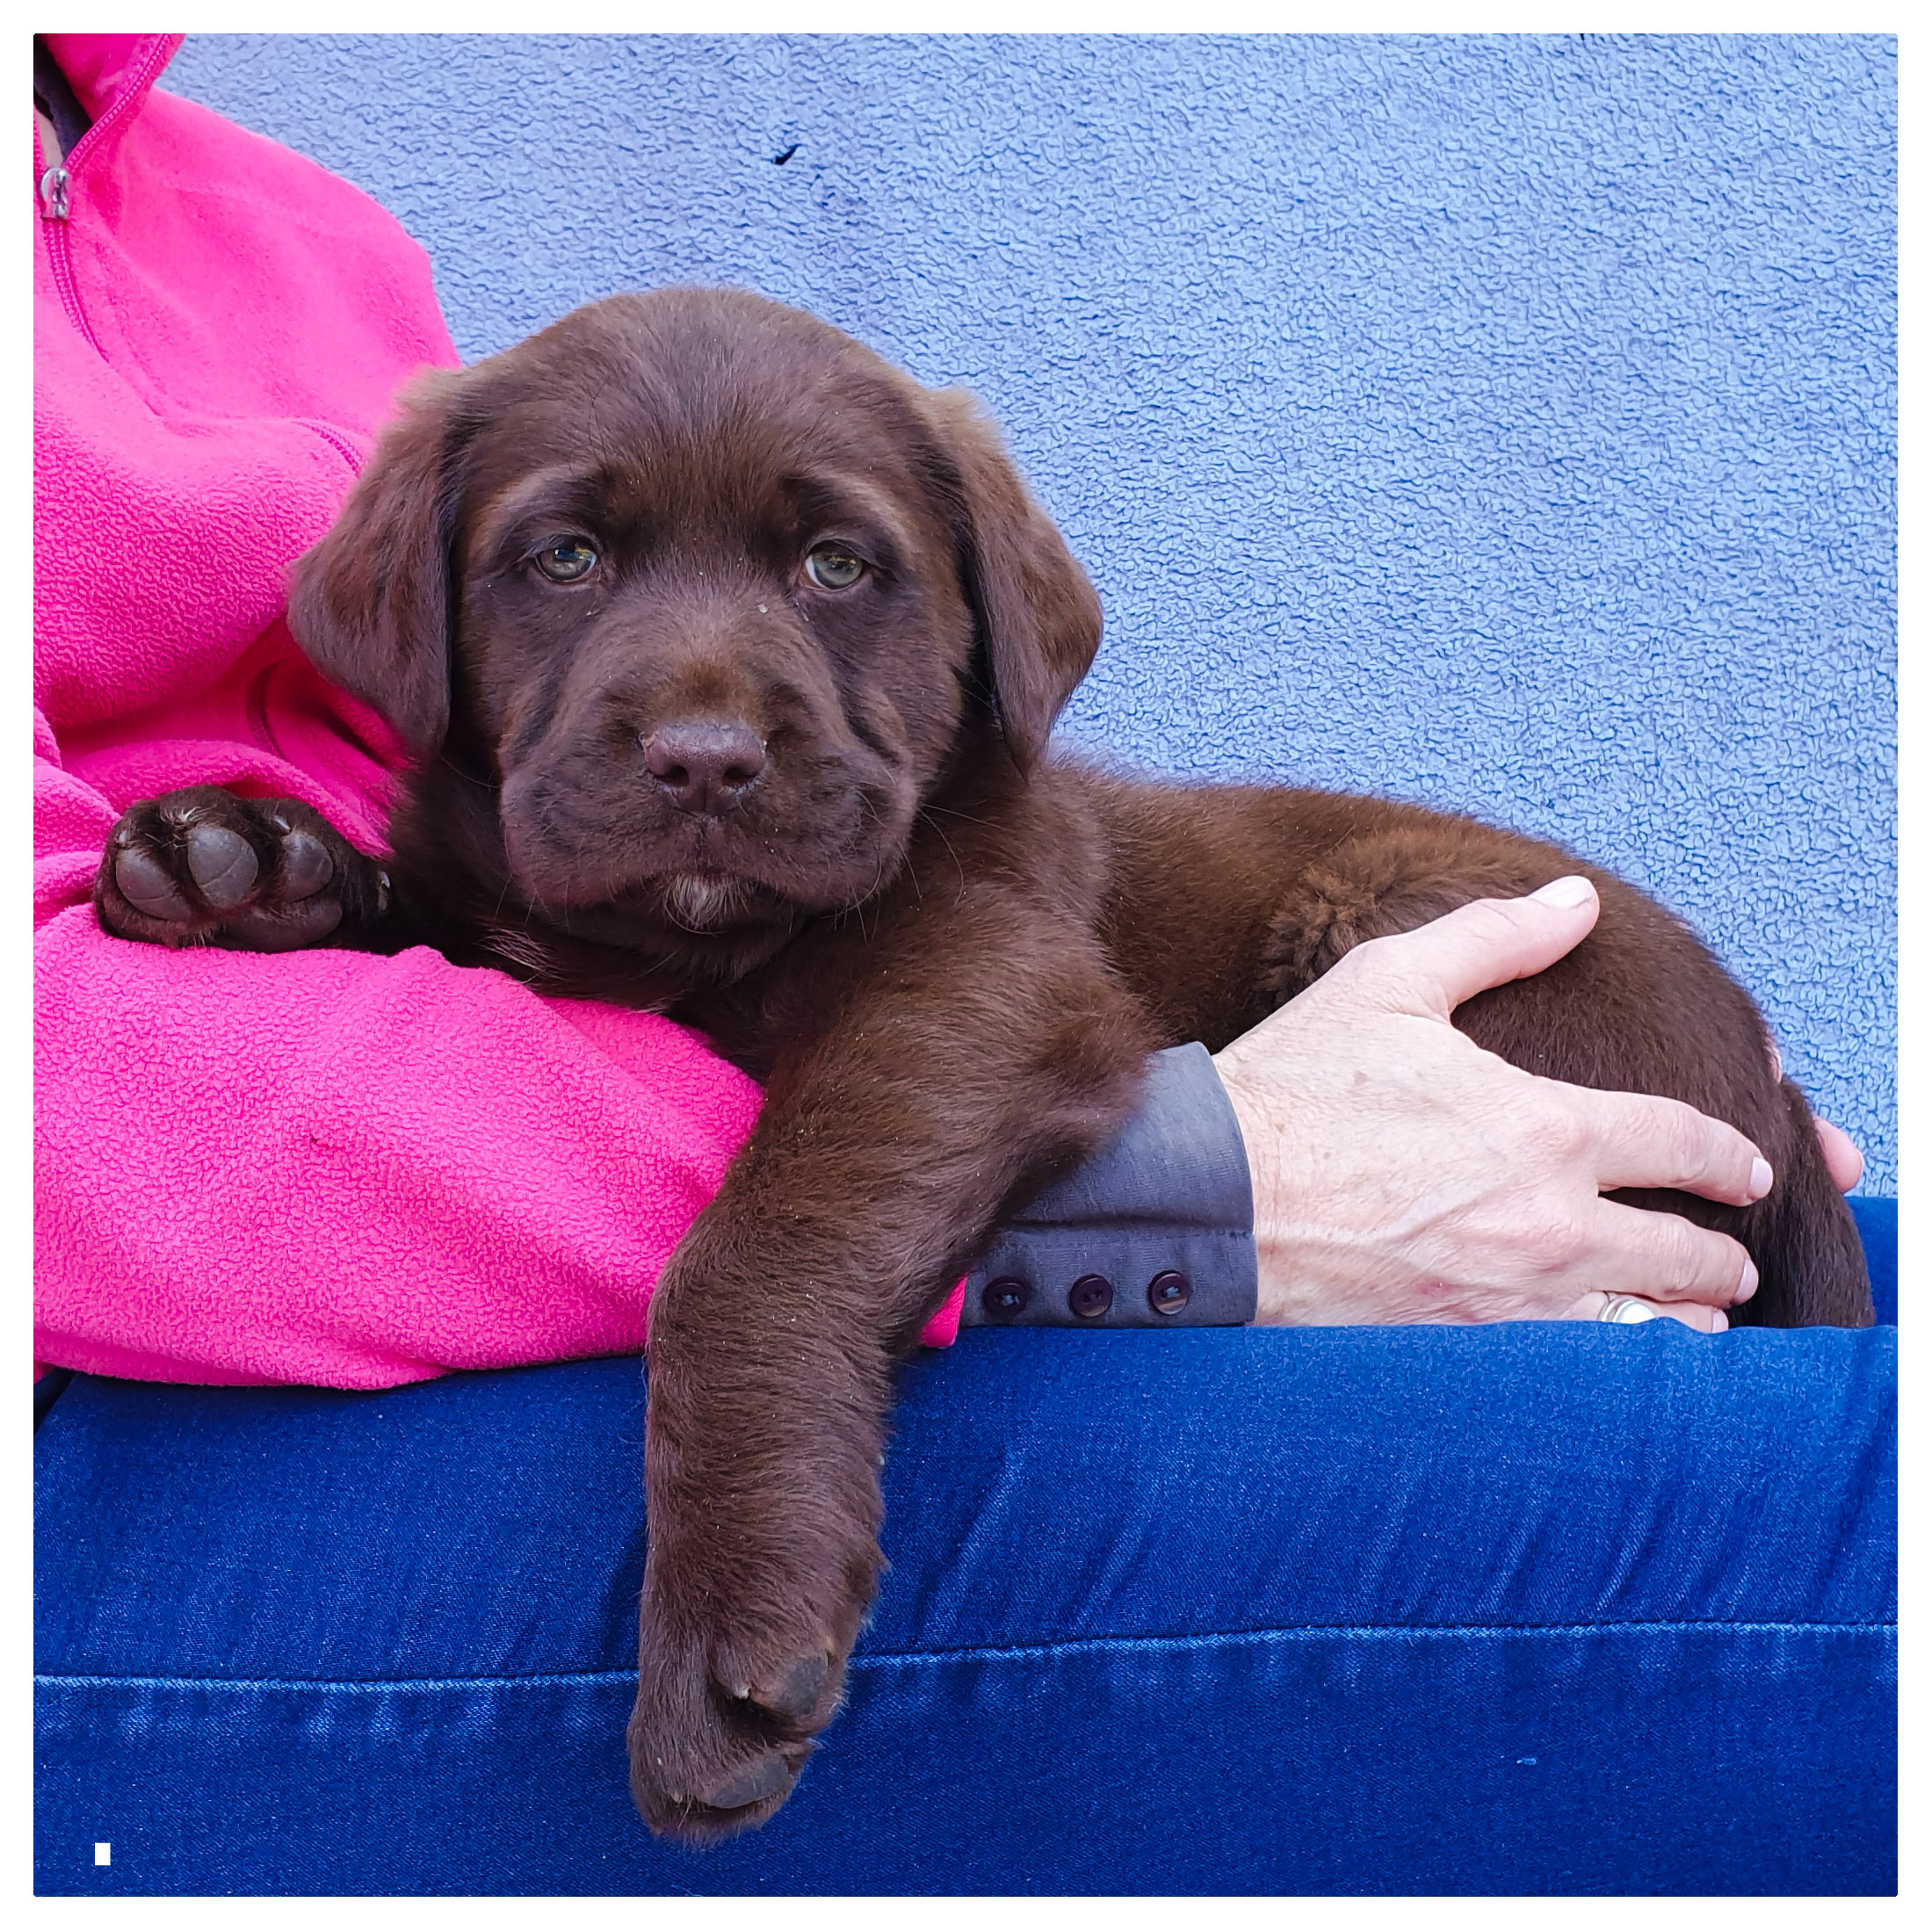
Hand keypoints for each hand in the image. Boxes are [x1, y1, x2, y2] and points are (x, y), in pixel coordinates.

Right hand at [1215, 875, 1789, 1333]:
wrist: (1207, 1200)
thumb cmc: (1291, 1088)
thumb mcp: (1388, 983)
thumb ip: (1494, 938)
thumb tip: (1576, 901)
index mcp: (1543, 1127)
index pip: (1683, 1143)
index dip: (1730, 1155)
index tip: (1746, 1167)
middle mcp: (1548, 1223)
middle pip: (1687, 1253)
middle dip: (1722, 1256)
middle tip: (1731, 1260)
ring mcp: (1510, 1302)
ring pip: (1648, 1330)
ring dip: (1682, 1322)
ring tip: (1689, 1319)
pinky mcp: (1466, 1355)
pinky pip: (1578, 1377)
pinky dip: (1611, 1368)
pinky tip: (1609, 1360)